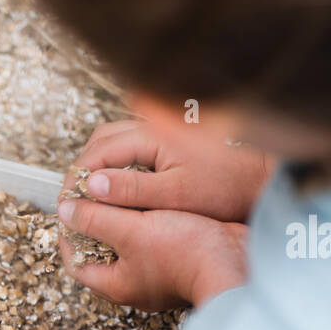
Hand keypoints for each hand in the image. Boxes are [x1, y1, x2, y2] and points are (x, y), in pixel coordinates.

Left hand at [57, 199, 248, 310]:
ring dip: (119, 221)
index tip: (68, 208)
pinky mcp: (177, 262)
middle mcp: (134, 285)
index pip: (75, 263)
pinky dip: (143, 222)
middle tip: (90, 198)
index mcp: (116, 285)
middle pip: (99, 254)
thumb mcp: (132, 230)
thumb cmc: (186, 253)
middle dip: (93, 225)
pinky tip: (147, 201)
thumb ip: (96, 219)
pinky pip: (150, 241)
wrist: (237, 262)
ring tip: (116, 194)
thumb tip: (65, 210)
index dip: (67, 235)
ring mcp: (156, 276)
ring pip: (126, 246)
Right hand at [65, 120, 274, 222]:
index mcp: (151, 135)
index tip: (65, 205)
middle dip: (81, 170)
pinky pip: (130, 144)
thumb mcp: (175, 195)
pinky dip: (115, 162)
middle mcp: (153, 124)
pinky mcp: (169, 138)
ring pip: (113, 141)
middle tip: (73, 202)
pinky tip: (115, 185)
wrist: (265, 178)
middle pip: (100, 141)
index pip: (95, 153)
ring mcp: (161, 128)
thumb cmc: (228, 188)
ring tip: (89, 196)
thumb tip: (90, 185)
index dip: (75, 179)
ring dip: (97, 165)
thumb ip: (130, 189)